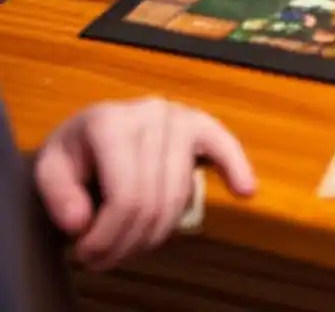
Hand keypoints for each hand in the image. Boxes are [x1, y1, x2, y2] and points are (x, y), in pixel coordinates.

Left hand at [33, 98, 255, 270]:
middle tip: (106, 261)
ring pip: (180, 194)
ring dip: (158, 233)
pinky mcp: (201, 123)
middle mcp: (150, 114)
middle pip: (154, 201)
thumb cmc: (73, 151)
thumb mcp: (49, 168)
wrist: (88, 130)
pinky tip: (245, 191)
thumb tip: (81, 223)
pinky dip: (236, 168)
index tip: (88, 255)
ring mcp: (180, 117)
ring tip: (133, 248)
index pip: (125, 196)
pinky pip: (225, 146)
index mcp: (110, 122)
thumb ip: (58, 195)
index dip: (109, 235)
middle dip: (130, 241)